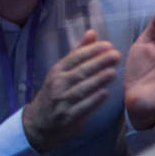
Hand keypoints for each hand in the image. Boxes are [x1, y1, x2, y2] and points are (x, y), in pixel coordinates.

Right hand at [22, 31, 119, 152]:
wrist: (38, 123)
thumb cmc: (55, 91)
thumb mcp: (62, 71)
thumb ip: (78, 52)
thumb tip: (92, 33)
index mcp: (57, 71)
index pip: (75, 57)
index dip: (92, 50)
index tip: (108, 45)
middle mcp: (58, 85)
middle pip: (80, 71)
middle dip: (99, 62)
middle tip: (116, 56)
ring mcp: (62, 102)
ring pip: (82, 89)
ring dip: (98, 80)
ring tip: (113, 72)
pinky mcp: (68, 117)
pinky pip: (83, 107)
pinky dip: (95, 100)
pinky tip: (105, 93)